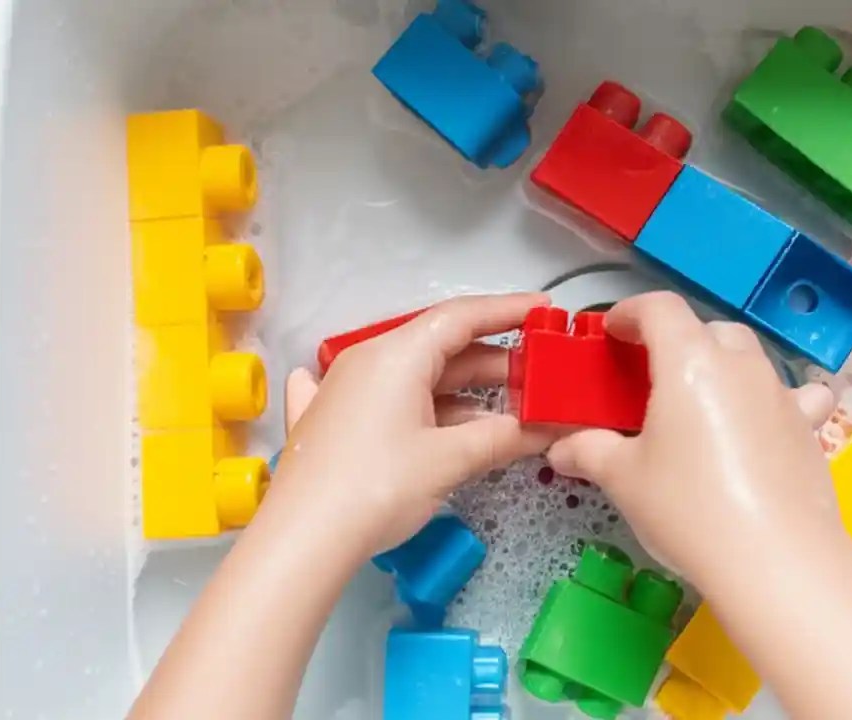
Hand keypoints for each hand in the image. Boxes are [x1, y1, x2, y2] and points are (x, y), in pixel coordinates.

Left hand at [261, 293, 554, 560]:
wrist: (302, 540)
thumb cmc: (378, 487)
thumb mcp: (451, 460)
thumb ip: (504, 437)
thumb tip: (549, 429)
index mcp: (397, 355)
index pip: (461, 316)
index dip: (507, 311)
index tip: (544, 310)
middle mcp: (367, 361)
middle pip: (440, 348)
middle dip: (492, 362)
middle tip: (538, 378)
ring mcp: (341, 391)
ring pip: (413, 377)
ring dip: (459, 391)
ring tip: (504, 410)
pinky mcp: (325, 424)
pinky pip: (374, 399)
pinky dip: (407, 403)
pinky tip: (401, 401)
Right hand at [546, 292, 839, 587]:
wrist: (775, 560)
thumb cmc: (689, 508)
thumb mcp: (624, 479)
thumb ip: (589, 451)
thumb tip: (562, 449)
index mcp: (690, 361)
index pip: (658, 309)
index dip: (630, 312)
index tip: (612, 332)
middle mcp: (740, 364)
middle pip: (707, 330)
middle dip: (677, 342)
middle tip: (650, 379)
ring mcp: (780, 393)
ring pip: (748, 358)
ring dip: (722, 367)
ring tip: (701, 403)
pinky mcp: (808, 427)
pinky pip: (794, 395)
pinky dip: (777, 399)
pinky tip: (769, 420)